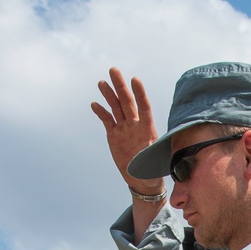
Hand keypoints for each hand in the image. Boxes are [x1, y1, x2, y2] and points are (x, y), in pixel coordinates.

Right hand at [91, 68, 161, 189]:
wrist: (142, 179)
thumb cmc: (152, 171)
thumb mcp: (155, 162)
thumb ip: (151, 152)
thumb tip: (150, 149)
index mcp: (147, 129)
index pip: (144, 107)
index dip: (140, 94)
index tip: (135, 80)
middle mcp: (135, 125)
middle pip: (127, 102)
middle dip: (120, 86)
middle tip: (113, 70)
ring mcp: (124, 128)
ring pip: (115, 107)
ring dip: (109, 95)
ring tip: (102, 83)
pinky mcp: (114, 135)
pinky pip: (107, 120)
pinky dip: (101, 112)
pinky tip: (95, 104)